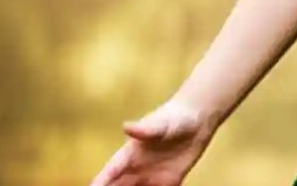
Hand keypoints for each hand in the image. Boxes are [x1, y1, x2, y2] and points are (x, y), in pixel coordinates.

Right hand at [89, 100, 216, 185]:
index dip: (99, 185)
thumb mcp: (160, 124)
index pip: (109, 174)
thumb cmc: (174, 117)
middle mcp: (137, 169)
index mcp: (129, 155)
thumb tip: (126, 126)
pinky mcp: (169, 182)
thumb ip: (144, 129)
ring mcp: (151, 177)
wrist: (197, 120)